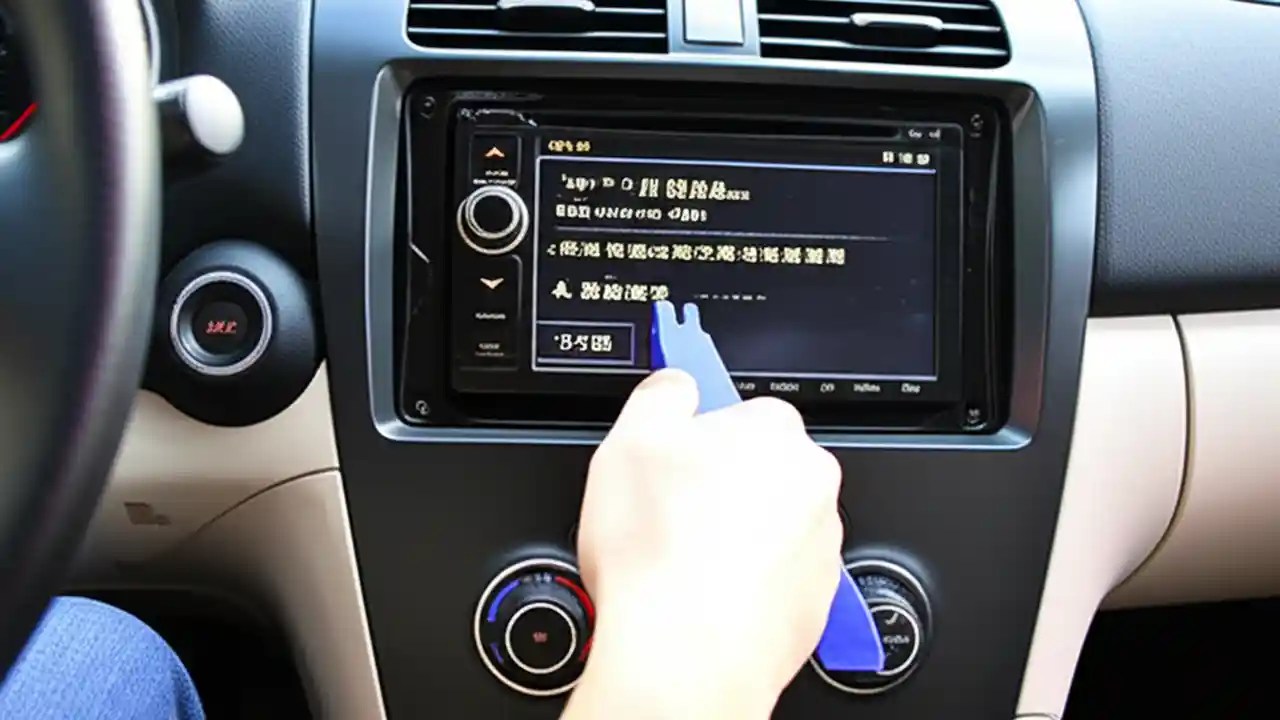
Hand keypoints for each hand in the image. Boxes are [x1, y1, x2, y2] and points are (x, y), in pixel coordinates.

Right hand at [563, 370, 842, 718]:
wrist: (687, 654)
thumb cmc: (660, 550)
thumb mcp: (629, 437)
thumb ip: (662, 394)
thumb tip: (676, 387)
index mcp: (775, 431)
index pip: (736, 410)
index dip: (692, 436)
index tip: (671, 454)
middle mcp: (812, 483)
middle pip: (756, 467)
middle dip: (715, 485)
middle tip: (666, 512)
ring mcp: (819, 545)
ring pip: (767, 524)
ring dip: (730, 535)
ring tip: (680, 561)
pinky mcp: (816, 601)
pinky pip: (774, 576)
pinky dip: (743, 582)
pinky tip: (702, 593)